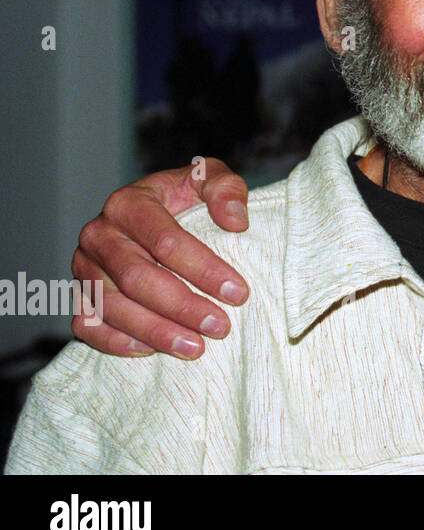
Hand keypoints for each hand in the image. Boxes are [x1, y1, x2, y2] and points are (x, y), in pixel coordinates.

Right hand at [71, 158, 250, 358]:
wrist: (153, 210)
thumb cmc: (184, 197)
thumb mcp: (209, 178)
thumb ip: (226, 189)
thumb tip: (236, 221)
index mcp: (128, 203)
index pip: (166, 241)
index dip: (204, 269)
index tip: (238, 292)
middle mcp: (99, 235)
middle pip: (138, 279)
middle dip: (182, 307)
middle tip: (220, 327)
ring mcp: (84, 268)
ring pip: (113, 307)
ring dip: (155, 332)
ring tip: (196, 348)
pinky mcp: (80, 294)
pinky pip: (87, 325)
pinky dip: (116, 342)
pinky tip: (151, 351)